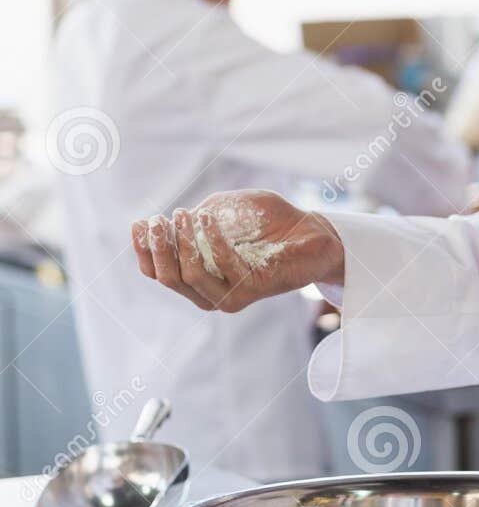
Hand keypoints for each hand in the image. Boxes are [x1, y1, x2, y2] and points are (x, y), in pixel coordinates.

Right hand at [131, 190, 343, 313]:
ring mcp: (232, 295)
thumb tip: (169, 221)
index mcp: (198, 279)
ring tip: (182, 214)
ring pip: (190, 275)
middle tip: (159, 218)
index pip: (157, 273)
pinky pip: (222, 264)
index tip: (139, 222)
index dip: (142, 250)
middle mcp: (211, 294)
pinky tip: (207, 218)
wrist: (312, 232)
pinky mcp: (253, 288)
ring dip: (180, 242)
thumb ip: (195, 217)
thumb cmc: (267, 223)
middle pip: (167, 277)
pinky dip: (210, 238)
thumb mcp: (222, 211)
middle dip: (157, 246)